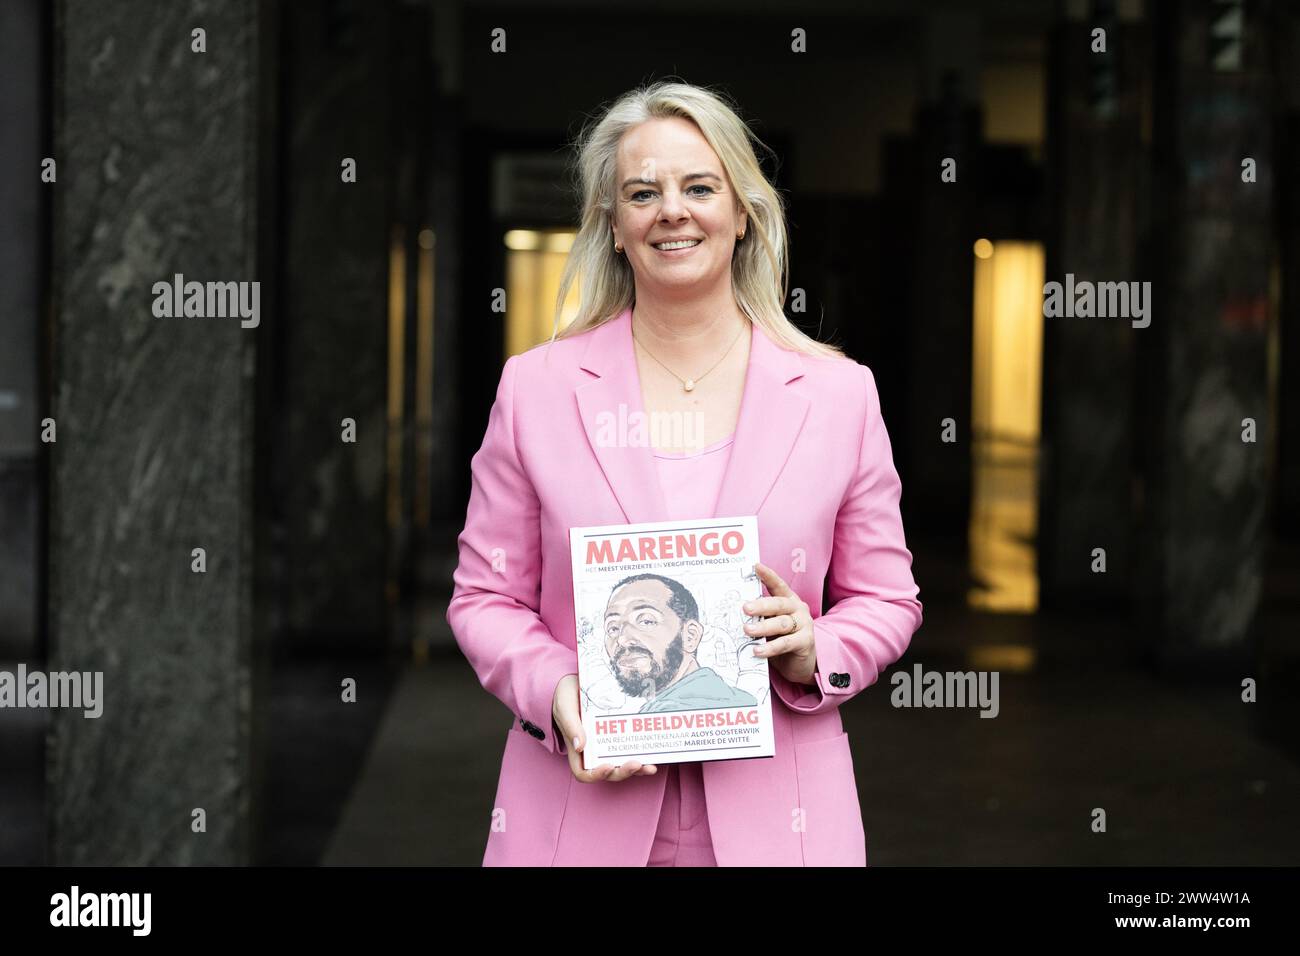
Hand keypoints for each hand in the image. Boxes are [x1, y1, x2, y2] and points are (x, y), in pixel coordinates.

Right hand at [551, 674, 657, 782]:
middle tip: (636, 764)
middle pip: (608, 772)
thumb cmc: (565, 696)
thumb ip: (571, 726)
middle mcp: (593, 752)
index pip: (583, 773)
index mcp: (577, 749)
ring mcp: (607, 745)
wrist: (574, 682)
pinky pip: (630, 750)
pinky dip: (642, 755)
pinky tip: (653, 755)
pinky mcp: (618, 734)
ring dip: (637, 769)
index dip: (596, 775)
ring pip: (622, 765)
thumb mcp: (565, 708)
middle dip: (622, 771)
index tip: (607, 766)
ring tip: (650, 767)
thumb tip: (581, 746)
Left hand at [745, 562, 817, 685]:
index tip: (756, 566)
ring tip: (747, 630)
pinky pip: (786, 643)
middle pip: (779, 604)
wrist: (801, 662)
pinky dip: (771, 647)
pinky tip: (758, 650)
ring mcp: (804, 625)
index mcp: (788, 600)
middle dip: (761, 605)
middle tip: (745, 608)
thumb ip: (760, 618)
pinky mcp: (806, 641)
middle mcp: (798, 609)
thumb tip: (735, 614)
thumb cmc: (781, 639)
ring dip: (763, 627)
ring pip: (781, 623)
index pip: (778, 585)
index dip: (768, 576)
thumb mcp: (770, 625)